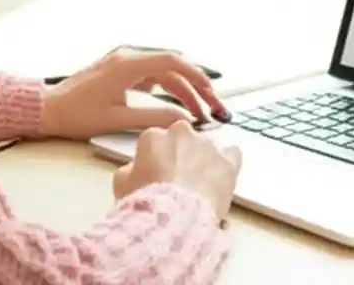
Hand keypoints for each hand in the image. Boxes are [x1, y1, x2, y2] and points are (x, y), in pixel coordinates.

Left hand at [39, 47, 227, 138]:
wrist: (46, 110)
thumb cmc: (75, 114)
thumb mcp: (118, 119)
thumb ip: (154, 118)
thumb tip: (183, 120)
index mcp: (128, 64)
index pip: (173, 62)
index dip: (197, 77)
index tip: (212, 94)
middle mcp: (128, 57)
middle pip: (173, 67)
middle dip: (196, 87)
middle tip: (213, 107)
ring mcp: (124, 62)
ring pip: (164, 72)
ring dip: (183, 90)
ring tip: (199, 111)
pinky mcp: (120, 70)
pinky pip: (152, 75)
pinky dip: (168, 88)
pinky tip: (177, 104)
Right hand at [113, 120, 242, 219]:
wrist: (174, 220)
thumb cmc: (145, 202)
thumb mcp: (121, 184)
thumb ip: (131, 168)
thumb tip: (138, 167)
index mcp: (154, 136)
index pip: (156, 141)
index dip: (156, 159)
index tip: (157, 175)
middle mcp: (182, 133)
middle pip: (182, 138)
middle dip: (180, 154)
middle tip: (177, 180)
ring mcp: (208, 145)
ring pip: (206, 147)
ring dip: (203, 160)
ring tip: (199, 187)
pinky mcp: (228, 160)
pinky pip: (232, 153)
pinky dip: (227, 163)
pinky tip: (221, 178)